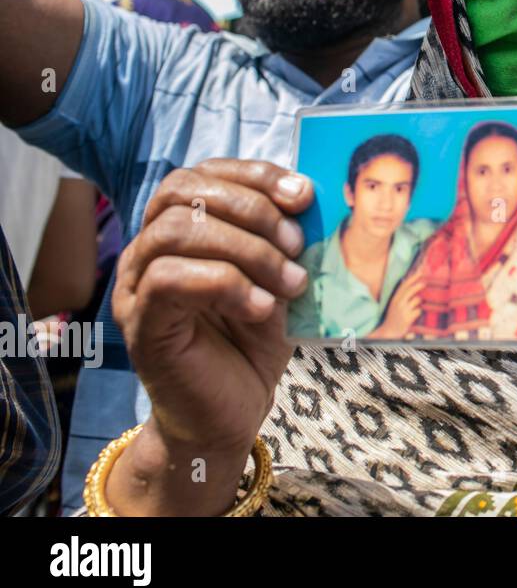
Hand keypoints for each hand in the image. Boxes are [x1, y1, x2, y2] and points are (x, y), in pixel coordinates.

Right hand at [106, 159, 313, 514]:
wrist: (231, 413)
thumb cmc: (253, 343)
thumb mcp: (279, 279)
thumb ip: (284, 240)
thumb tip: (310, 199)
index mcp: (181, 229)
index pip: (202, 173)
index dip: (254, 175)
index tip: (303, 194)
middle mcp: (148, 249)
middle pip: (181, 191)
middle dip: (251, 208)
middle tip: (297, 244)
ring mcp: (136, 285)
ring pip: (176, 231)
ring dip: (246, 249)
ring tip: (290, 281)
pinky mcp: (140, 322)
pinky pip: (169, 280)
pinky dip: (226, 284)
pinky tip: (263, 307)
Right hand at [368, 269, 428, 339]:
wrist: (388, 332)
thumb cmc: (394, 317)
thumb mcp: (395, 304)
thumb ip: (402, 295)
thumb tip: (412, 283)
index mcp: (395, 298)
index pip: (404, 285)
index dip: (413, 278)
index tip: (420, 272)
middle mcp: (398, 303)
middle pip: (410, 290)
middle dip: (418, 285)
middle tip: (425, 283)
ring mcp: (403, 310)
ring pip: (417, 300)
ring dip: (419, 302)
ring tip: (414, 308)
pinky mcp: (407, 318)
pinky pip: (418, 311)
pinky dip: (418, 312)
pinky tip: (413, 317)